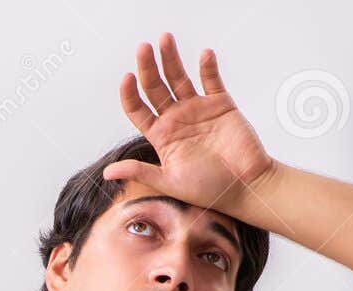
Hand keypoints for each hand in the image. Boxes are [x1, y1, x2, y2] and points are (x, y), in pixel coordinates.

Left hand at [101, 33, 274, 216]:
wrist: (245, 186)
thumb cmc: (209, 189)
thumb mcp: (169, 181)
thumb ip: (140, 171)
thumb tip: (107, 172)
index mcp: (161, 136)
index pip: (138, 109)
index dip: (130, 93)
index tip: (127, 78)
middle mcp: (176, 119)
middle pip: (156, 87)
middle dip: (148, 67)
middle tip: (143, 48)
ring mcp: (198, 109)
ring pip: (179, 77)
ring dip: (171, 58)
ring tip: (164, 39)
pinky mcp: (220, 104)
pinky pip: (211, 80)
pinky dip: (208, 66)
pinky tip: (203, 54)